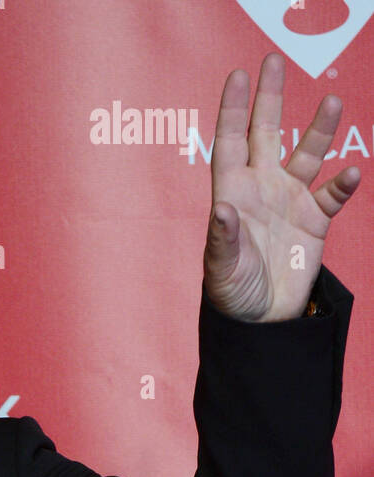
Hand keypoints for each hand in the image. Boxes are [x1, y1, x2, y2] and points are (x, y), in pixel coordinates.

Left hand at [203, 52, 359, 321]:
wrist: (261, 322)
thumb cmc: (232, 295)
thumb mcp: (221, 268)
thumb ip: (222, 239)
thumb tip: (222, 209)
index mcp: (232, 195)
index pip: (230, 144)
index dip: (232, 111)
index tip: (238, 76)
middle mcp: (261, 189)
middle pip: (266, 135)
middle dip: (269, 99)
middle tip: (274, 61)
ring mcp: (290, 201)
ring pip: (306, 155)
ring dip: (319, 131)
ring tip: (332, 103)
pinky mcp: (315, 220)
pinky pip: (332, 193)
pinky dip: (342, 184)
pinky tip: (349, 174)